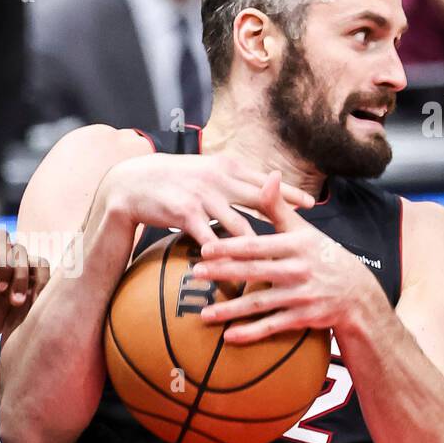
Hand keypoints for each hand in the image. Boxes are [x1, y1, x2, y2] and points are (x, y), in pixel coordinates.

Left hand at [0, 227, 49, 341]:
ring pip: (23, 253)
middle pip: (4, 240)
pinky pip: (40, 269)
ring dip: (23, 275)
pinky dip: (41, 282)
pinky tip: (33, 301)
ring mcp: (8, 261)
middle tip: (0, 290)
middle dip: (5, 265)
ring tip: (15, 301)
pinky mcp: (25, 275)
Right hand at [97, 151, 315, 247]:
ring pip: (240, 227)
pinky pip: (211, 240)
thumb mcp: (203, 170)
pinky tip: (233, 275)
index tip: (311, 204)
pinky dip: (224, 259)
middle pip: (262, 202)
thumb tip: (256, 186)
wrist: (132, 182)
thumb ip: (229, 179)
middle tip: (307, 238)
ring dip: (258, 250)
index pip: (265, 180)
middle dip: (286, 220)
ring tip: (275, 268)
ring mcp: (204, 196)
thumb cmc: (171, 179)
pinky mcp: (187, 214)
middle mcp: (220, 179)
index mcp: (226, 167)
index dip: (289, 193)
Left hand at [192, 171, 380, 343]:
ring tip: (203, 314)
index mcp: (296, 246)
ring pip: (259, 304)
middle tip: (195, 273)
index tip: (204, 247)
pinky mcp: (303, 319)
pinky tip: (228, 337)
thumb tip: (270, 175)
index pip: (258, 245)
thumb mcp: (304, 231)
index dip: (231, 247)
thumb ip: (280, 208)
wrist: (358, 295)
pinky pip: (272, 327)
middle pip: (254, 272)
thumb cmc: (324, 257)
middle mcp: (299, 270)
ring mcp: (301, 296)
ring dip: (230, 310)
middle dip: (223, 273)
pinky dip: (251, 334)